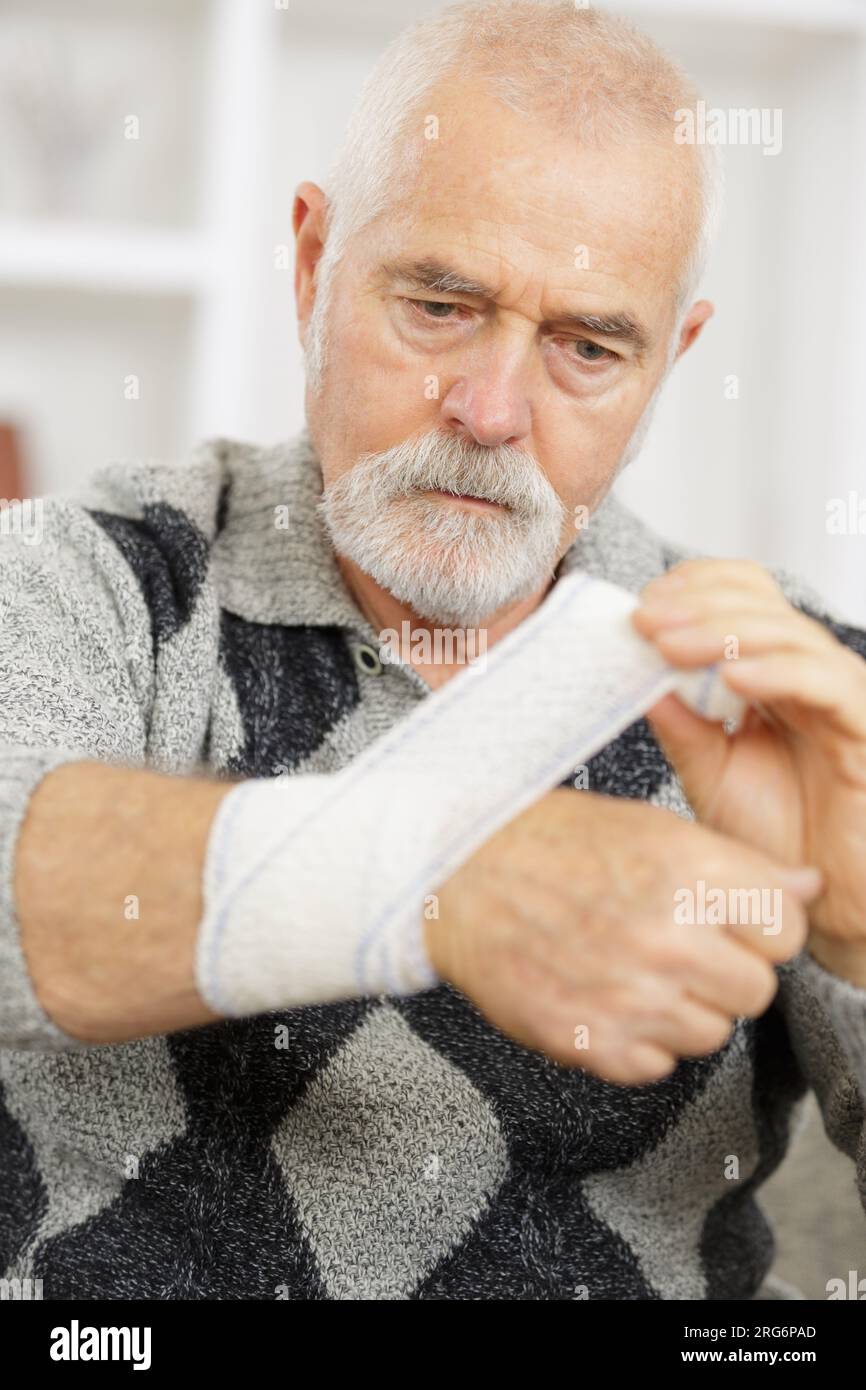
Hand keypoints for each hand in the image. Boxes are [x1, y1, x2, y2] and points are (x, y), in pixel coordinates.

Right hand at [425, 789, 818, 1084]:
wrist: (454, 879)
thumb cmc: (545, 844)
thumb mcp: (648, 827)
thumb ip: (735, 863)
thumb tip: (806, 888)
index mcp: (686, 871)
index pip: (786, 927)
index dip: (762, 924)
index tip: (737, 922)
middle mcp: (664, 936)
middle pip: (757, 989)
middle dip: (728, 971)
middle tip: (684, 948)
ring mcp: (629, 996)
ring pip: (711, 1033)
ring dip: (684, 1009)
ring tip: (636, 970)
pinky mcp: (591, 1042)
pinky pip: (657, 1066)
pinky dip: (639, 1041)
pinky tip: (608, 996)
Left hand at [632, 558, 865, 981]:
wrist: (822, 901)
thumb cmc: (778, 835)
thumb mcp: (709, 770)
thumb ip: (679, 721)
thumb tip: (634, 672)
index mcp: (770, 672)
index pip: (741, 597)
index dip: (692, 590)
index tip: (640, 609)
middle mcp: (807, 673)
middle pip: (760, 604)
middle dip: (695, 606)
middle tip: (644, 620)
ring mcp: (839, 695)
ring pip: (788, 634)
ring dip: (721, 631)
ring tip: (669, 644)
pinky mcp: (865, 726)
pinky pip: (825, 682)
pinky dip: (776, 671)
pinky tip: (730, 675)